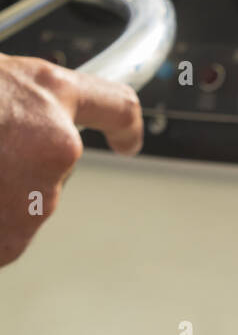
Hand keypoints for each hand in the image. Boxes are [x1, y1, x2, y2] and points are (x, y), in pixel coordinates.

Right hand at [0, 54, 142, 267]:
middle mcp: (55, 143)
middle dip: (13, 173)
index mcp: (50, 93)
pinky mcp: (9, 235)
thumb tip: (17, 130)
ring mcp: (33, 194)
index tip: (127, 141)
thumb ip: (17, 107)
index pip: (114, 105)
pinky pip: (2, 241)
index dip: (123, 126)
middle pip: (48, 174)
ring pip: (19, 211)